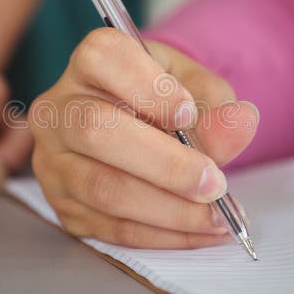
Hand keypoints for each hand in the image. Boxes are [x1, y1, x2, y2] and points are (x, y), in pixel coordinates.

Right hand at [29, 28, 258, 248]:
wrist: (139, 130)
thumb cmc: (163, 102)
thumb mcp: (194, 88)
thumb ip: (216, 105)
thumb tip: (241, 123)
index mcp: (89, 63)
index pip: (103, 59)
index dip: (146, 88)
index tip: (187, 113)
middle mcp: (59, 109)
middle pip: (96, 130)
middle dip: (164, 163)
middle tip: (213, 182)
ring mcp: (52, 160)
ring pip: (102, 187)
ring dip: (167, 208)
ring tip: (214, 214)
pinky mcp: (64, 205)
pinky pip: (110, 227)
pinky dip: (161, 234)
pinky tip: (198, 230)